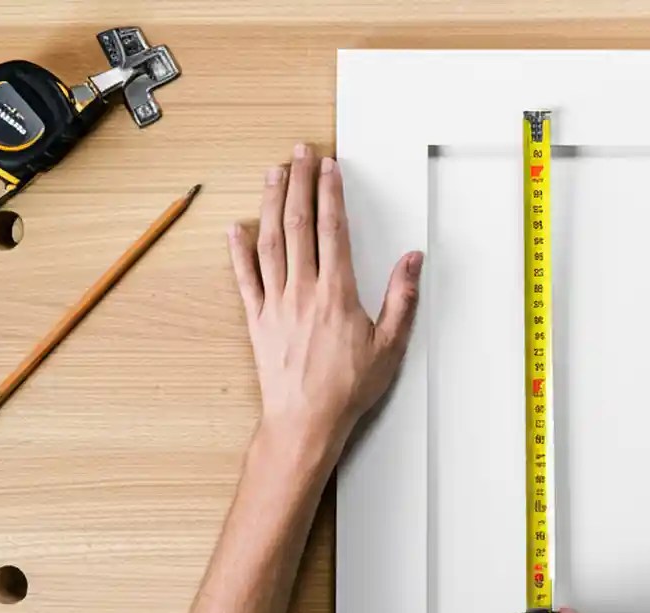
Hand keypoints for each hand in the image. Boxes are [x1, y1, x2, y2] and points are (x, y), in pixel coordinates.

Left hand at [228, 143, 422, 447]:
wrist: (306, 422)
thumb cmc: (348, 388)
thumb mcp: (390, 345)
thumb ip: (402, 298)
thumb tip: (413, 260)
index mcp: (337, 293)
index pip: (332, 230)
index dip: (330, 193)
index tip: (329, 167)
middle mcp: (303, 291)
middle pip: (298, 224)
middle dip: (299, 183)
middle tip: (299, 154)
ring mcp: (276, 303)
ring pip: (270, 242)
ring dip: (270, 203)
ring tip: (273, 174)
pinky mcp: (257, 320)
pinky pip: (245, 278)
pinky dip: (239, 251)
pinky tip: (236, 229)